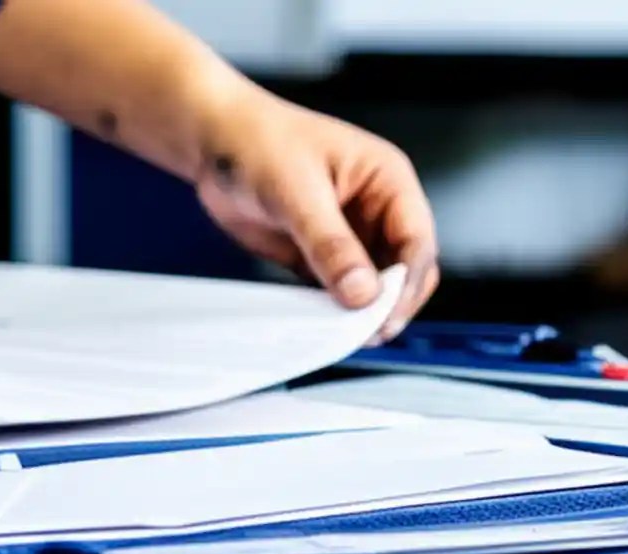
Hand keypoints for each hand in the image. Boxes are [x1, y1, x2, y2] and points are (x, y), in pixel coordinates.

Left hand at [195, 87, 438, 342]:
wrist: (212, 143)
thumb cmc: (258, 143)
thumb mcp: (297, 191)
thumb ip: (330, 244)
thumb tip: (361, 292)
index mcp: (387, 181)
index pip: (416, 240)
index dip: (406, 282)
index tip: (385, 316)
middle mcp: (376, 210)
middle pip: (404, 270)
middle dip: (391, 303)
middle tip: (366, 334)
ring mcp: (348, 236)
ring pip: (372, 286)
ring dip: (360, 312)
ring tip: (341, 336)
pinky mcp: (318, 256)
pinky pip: (335, 291)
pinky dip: (331, 311)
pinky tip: (319, 327)